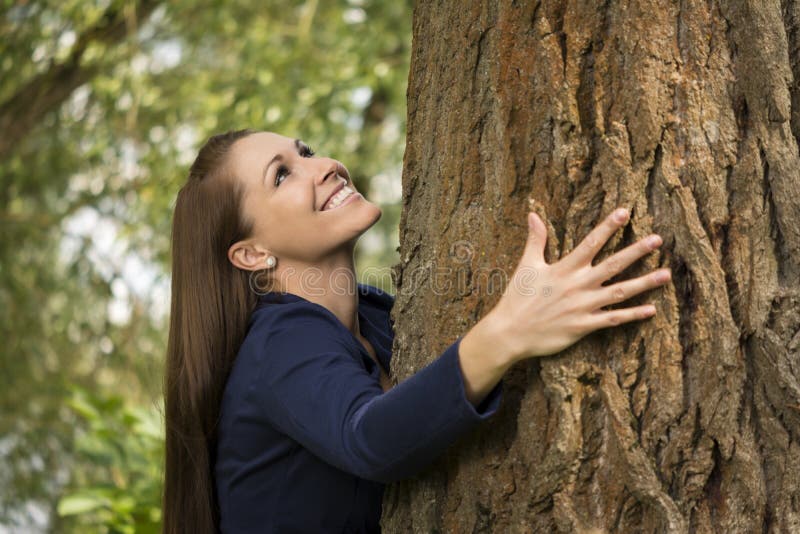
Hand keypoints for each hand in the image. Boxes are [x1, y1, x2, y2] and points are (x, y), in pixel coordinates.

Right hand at [487, 207, 669, 361]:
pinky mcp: (583, 327)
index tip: (625, 212)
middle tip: (658, 239)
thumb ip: (535, 240)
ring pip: (620, 292)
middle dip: (636, 251)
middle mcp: (577, 285)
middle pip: (613, 265)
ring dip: (644, 283)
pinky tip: (651, 309)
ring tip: (666, 274)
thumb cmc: (516, 298)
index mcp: (564, 269)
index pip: (590, 243)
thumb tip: (534, 214)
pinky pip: (613, 320)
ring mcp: (582, 307)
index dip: (608, 226)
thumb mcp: (526, 266)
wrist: (510, 332)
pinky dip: (632, 315)